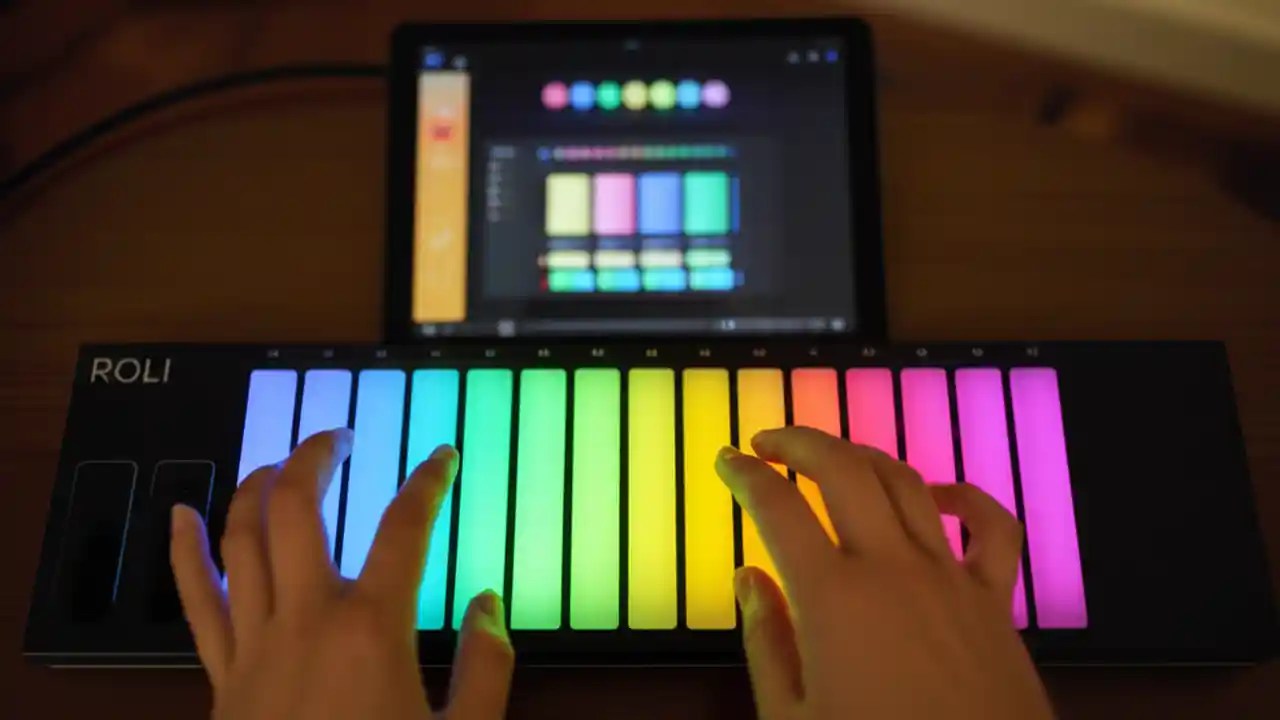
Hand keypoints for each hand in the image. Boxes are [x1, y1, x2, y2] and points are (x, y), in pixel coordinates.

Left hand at [170, 429, 513, 719]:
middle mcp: (306, 619)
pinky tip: (179, 514)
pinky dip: (183, 551)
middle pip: (297, 507)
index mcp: (371, 628)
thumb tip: (488, 604)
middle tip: (340, 435)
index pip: (404, 527)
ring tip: (280, 461)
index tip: (442, 458)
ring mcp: (254, 644)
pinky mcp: (221, 676)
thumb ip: (486, 668)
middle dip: (316, 455)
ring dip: (255, 484)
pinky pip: (195, 600)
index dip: (428, 481)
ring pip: (240, 537)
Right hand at [716, 427, 1053, 719]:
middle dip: (798, 442)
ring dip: (861, 456)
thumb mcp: (792, 719)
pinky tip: (937, 492)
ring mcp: (948, 577)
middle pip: (841, 469)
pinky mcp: (994, 598)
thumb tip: (749, 579)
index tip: (726, 460)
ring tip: (830, 458)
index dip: (744, 475)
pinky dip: (964, 495)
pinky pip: (991, 525)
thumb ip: (765, 643)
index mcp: (832, 597)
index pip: (776, 508)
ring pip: (904, 481)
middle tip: (767, 443)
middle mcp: (890, 568)